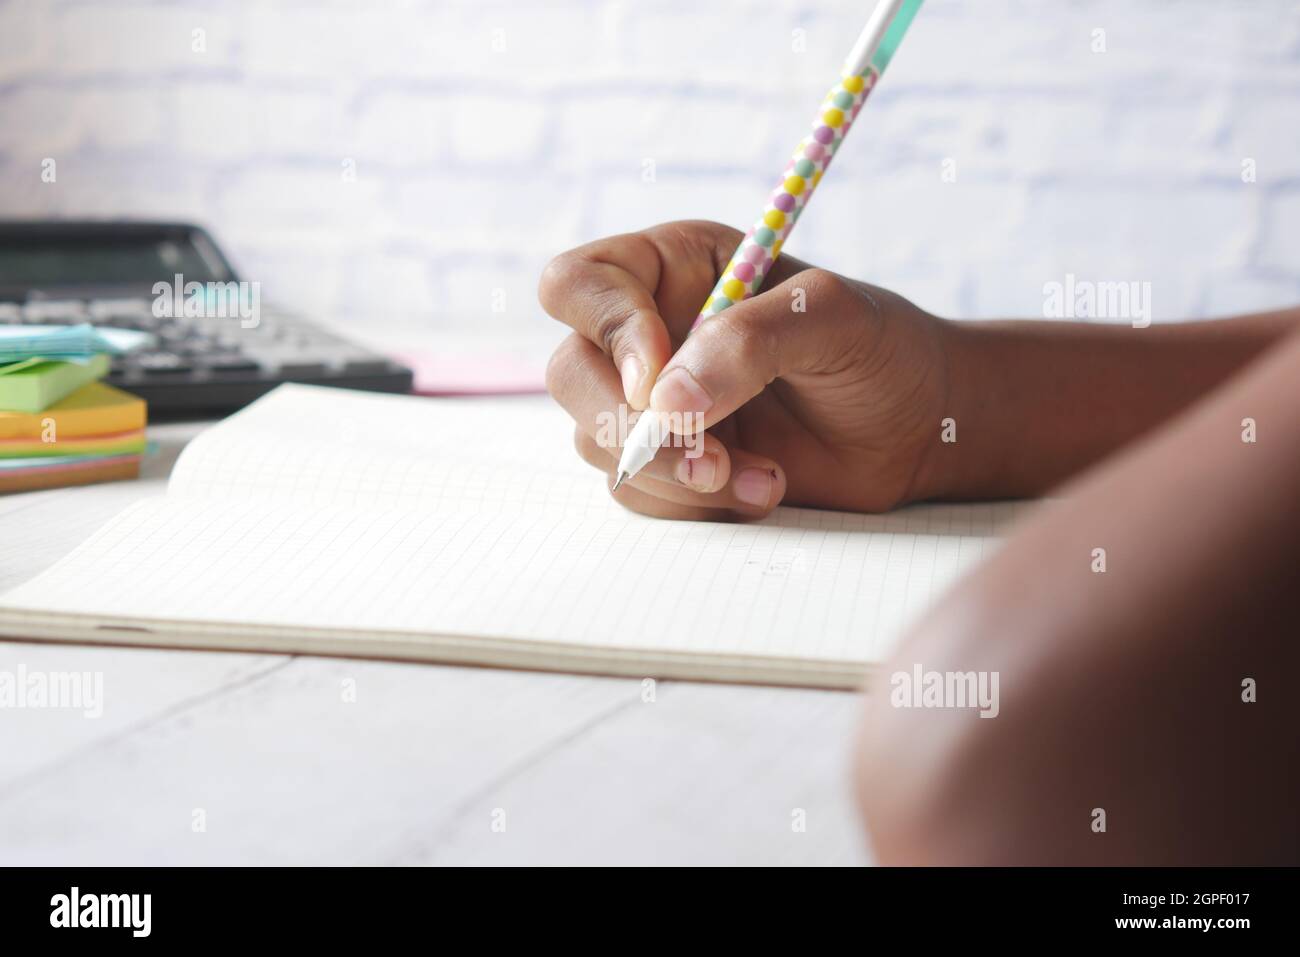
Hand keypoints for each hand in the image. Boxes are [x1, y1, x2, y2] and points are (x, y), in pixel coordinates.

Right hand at [539, 220, 950, 519]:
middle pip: (572, 374)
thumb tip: (666, 402)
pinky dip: (696, 506)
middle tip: (710, 457)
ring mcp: (653, 404)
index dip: (606, 329)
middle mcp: (648, 333)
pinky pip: (638, 493)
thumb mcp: (835, 319)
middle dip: (632, 428)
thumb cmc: (880, 352)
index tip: (658, 382)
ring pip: (599, 444)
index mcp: (675, 269)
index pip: (580, 284)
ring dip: (678, 475)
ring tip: (766, 477)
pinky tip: (765, 491)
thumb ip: (750, 341)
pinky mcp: (669, 464)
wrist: (913, 431)